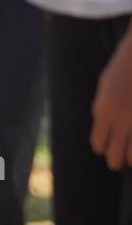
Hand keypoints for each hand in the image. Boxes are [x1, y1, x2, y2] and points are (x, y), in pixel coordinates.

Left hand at [91, 27, 131, 170]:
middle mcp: (122, 118)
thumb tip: (104, 134)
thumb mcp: (107, 85)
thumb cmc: (126, 64)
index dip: (102, 147)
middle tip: (119, 159)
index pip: (98, 143)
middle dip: (116, 160)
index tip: (105, 147)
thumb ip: (105, 109)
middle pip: (115, 157)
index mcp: (104, 108)